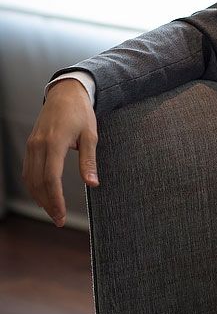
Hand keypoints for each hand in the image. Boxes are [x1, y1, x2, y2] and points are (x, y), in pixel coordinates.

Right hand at [23, 78, 99, 226]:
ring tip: (52, 211)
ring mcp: (31, 145)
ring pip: (29, 178)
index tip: (61, 216)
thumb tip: (92, 184)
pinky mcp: (30, 145)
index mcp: (54, 143)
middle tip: (59, 220)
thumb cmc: (81, 113)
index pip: (50, 179)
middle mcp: (38, 146)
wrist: (66, 93)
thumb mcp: (90, 135)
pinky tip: (44, 194)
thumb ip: (89, 161)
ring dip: (39, 197)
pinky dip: (34, 185)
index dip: (55, 200)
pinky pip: (28, 170)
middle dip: (47, 204)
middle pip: (37, 183)